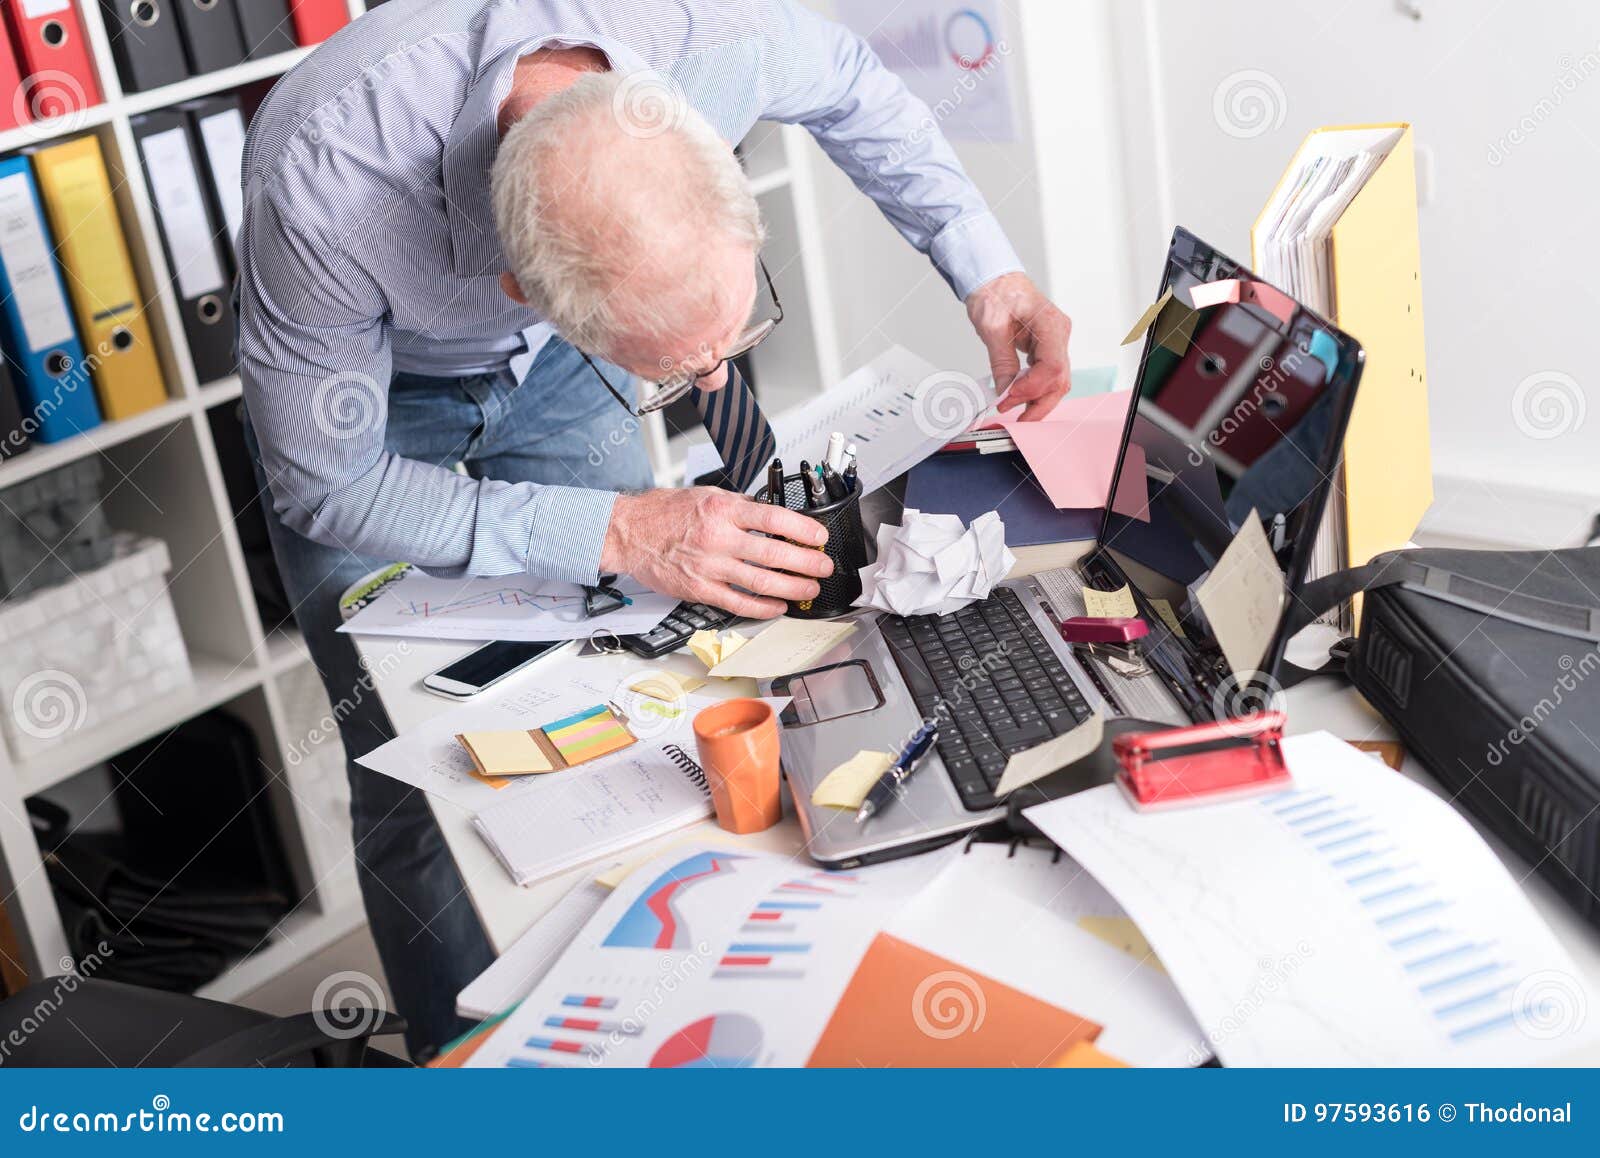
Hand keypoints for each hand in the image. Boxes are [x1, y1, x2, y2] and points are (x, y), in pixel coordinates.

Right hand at [600, 488, 833, 617]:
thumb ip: (740, 506)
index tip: (819, 537)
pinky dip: (763, 607)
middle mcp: (718, 538)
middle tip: (822, 566)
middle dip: (806, 563)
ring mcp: (710, 567)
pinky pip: (738, 603)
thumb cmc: (665, 513)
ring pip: (761, 581)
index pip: (774, 519)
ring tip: (808, 589)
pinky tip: (778, 606)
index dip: (803, 530)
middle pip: (774, 554)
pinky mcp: (701, 589)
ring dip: (792, 588)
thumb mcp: (708, 495)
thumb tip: (773, 515)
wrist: (630, 532)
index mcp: (723, 510)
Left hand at [965, 272, 1072, 420]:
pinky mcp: (1046, 347)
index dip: (1032, 388)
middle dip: (1037, 402)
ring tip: (1013, 409)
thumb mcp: (992, 327)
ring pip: (1056, 380)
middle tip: (1014, 415)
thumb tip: (1004, 390)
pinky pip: (1046, 374)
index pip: (1052, 367)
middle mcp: (1058, 333)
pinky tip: (1018, 396)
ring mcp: (1055, 341)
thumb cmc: (995, 293)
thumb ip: (1001, 362)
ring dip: (1037, 399)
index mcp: (1050, 324)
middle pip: (1059, 379)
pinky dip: (1033, 389)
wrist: (995, 281)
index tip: (1009, 397)